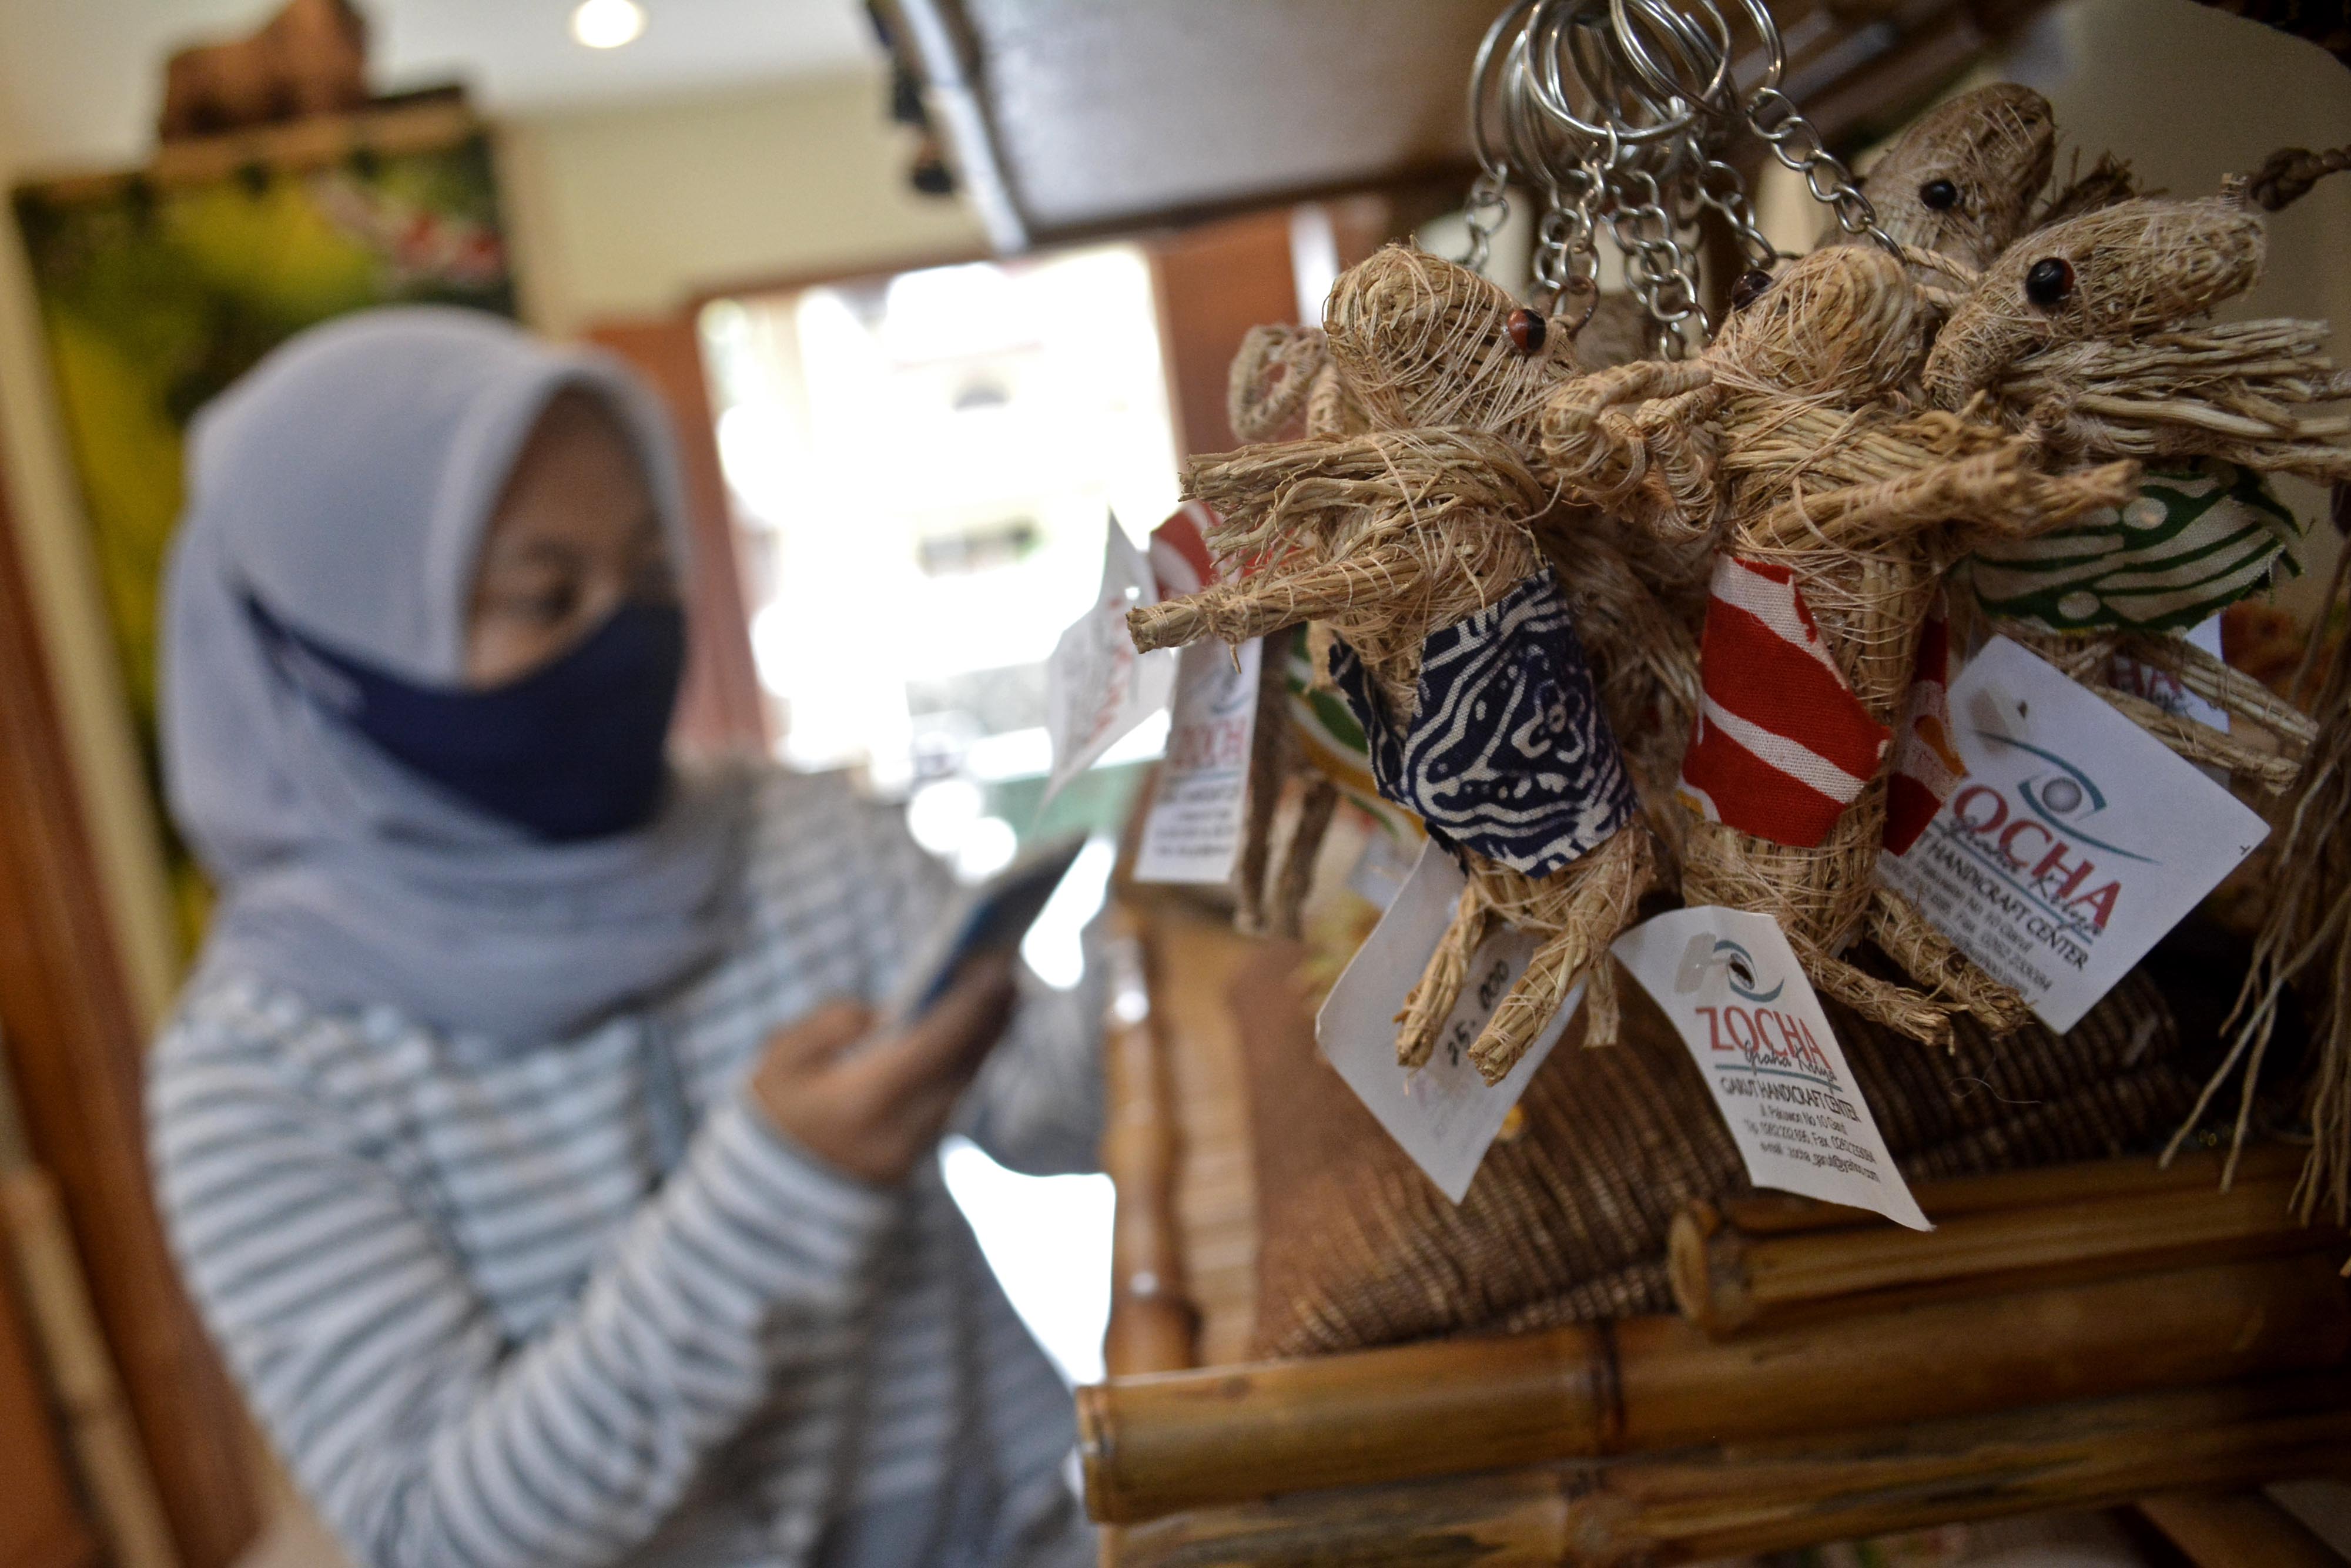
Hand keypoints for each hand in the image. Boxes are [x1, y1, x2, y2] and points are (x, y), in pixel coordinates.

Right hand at [748, 957, 1018, 1185]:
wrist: (770, 1190)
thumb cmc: (775, 1110)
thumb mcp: (779, 1060)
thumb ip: (827, 1026)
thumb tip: (882, 1013)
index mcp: (861, 1102)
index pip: (930, 1047)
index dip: (969, 1007)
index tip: (997, 970)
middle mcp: (898, 1132)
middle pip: (961, 1068)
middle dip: (990, 1018)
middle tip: (1008, 971)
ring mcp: (913, 1151)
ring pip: (965, 1087)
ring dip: (987, 1039)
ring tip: (1003, 993)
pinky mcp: (919, 1158)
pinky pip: (955, 1102)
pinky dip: (970, 1064)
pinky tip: (981, 1030)